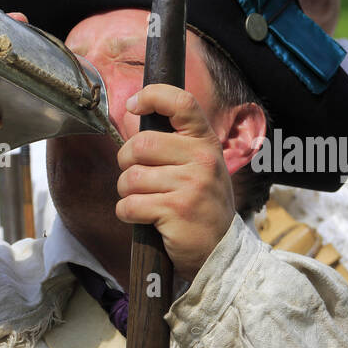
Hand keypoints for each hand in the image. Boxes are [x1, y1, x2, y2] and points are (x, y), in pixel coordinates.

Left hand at [115, 84, 235, 279]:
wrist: (221, 251)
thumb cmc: (202, 206)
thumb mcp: (201, 167)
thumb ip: (175, 143)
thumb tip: (133, 114)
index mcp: (206, 143)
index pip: (181, 102)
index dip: (152, 95)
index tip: (134, 104)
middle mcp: (202, 159)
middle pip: (141, 144)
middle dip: (126, 162)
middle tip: (135, 176)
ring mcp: (191, 185)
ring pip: (131, 177)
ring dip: (127, 192)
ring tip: (143, 201)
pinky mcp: (176, 210)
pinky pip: (129, 205)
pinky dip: (128, 214)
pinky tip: (144, 218)